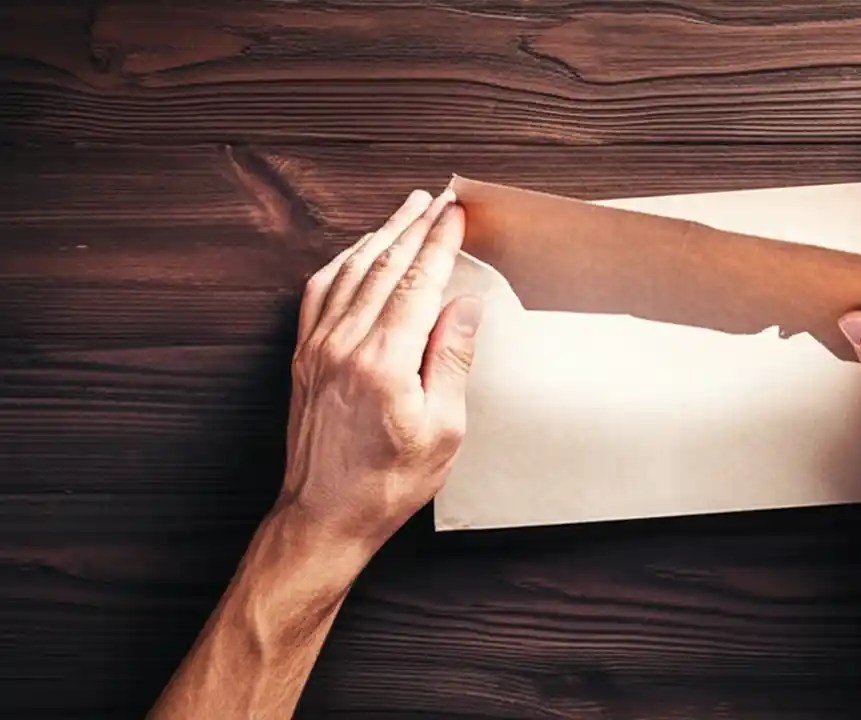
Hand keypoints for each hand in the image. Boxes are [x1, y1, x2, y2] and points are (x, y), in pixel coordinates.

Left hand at [279, 189, 481, 554]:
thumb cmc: (390, 482)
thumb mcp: (443, 430)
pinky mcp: (303, 357)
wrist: (325, 515)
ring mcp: (317, 348)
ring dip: (381, 235)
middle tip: (438, 199)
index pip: (417, 284)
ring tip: (406, 210)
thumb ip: (452, 361)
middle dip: (414, 226)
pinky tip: (359, 252)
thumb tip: (463, 306)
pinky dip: (343, 263)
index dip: (439, 243)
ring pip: (351, 272)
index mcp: (384, 363)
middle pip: (384, 267)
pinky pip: (320, 293)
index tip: (457, 213)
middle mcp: (344, 346)